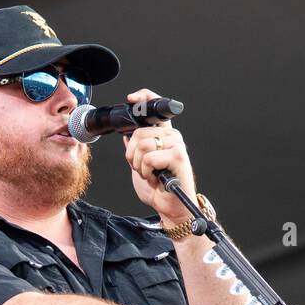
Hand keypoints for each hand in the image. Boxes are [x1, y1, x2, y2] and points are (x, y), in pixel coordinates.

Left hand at [121, 88, 195, 225]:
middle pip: (138, 132)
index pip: (156, 105)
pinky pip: (149, 158)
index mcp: (164, 134)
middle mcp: (172, 135)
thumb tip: (126, 135)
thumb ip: (136, 149)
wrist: (170, 207)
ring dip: (139, 166)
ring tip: (150, 174)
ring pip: (142, 145)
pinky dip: (146, 172)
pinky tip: (155, 179)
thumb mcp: (141, 165)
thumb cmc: (158, 188)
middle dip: (132, 155)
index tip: (131, 99)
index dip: (144, 97)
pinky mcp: (178, 155)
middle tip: (142, 169)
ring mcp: (176, 144)